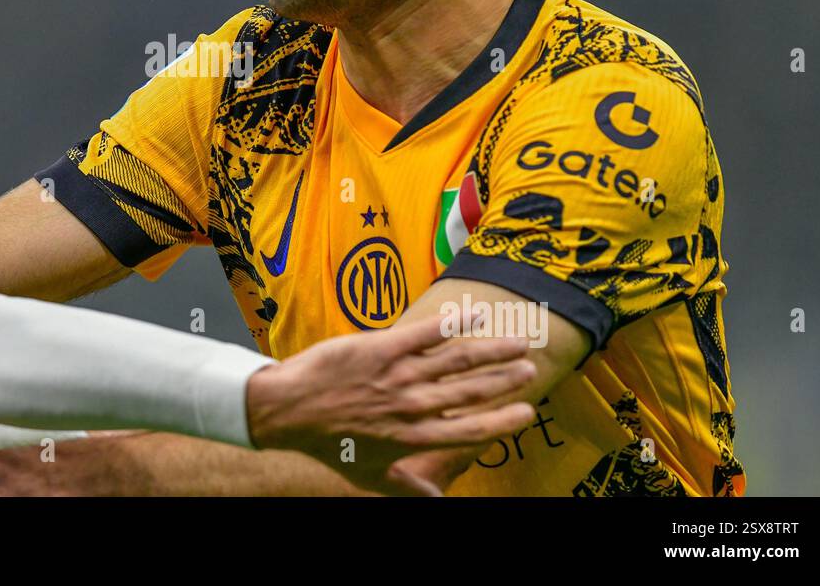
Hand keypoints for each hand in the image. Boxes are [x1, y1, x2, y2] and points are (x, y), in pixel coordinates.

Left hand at [244, 310, 536, 494]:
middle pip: (470, 392)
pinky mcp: (381, 348)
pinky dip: (453, 324)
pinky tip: (476, 316)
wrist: (288, 409)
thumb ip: (407, 487)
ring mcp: (398, 376)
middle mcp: (412, 407)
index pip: (469, 430)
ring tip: (518, 345)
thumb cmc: (329, 444)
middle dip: (504, 381)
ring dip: (491, 352)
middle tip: (531, 370)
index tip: (527, 412)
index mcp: (413, 438)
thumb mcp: (369, 474)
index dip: (502, 422)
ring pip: (456, 361)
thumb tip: (437, 503)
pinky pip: (424, 334)